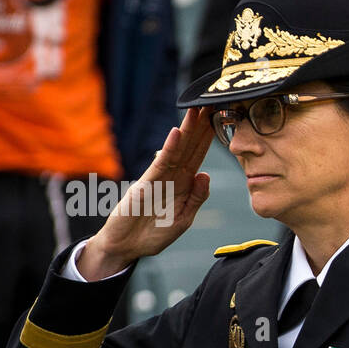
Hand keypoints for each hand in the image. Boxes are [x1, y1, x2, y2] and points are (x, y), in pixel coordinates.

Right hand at [78, 107, 212, 279]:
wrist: (126, 246)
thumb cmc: (153, 233)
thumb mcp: (183, 219)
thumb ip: (196, 199)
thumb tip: (206, 175)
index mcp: (184, 184)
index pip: (199, 156)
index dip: (210, 137)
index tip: (222, 117)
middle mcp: (172, 176)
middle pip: (189, 146)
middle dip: (200, 125)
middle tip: (211, 101)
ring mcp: (159, 178)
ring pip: (177, 150)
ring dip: (187, 130)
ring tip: (197, 109)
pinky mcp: (146, 184)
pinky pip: (160, 164)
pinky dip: (169, 148)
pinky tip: (176, 133)